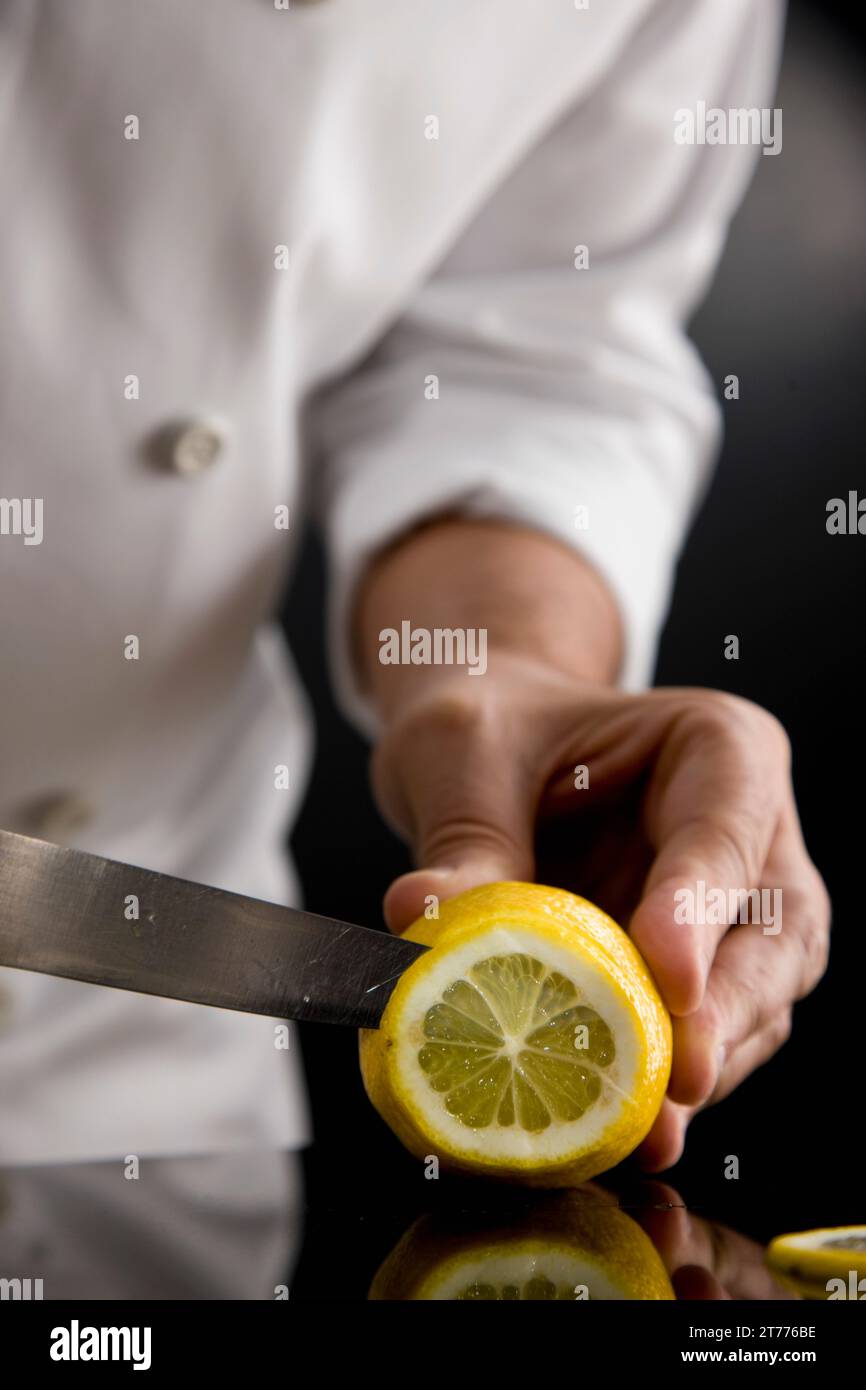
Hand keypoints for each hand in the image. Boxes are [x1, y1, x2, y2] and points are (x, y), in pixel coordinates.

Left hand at [356, 521, 829, 1168]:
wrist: (491, 748)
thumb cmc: (494, 722)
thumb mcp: (464, 751)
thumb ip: (465, 835)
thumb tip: (422, 914)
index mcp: (716, 746)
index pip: (726, 828)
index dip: (701, 906)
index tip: (666, 979)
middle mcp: (750, 830)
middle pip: (771, 931)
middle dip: (724, 1013)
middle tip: (672, 1082)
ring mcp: (734, 909)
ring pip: (756, 997)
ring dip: (704, 1066)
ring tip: (644, 1130)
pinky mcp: (699, 971)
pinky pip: (704, 1033)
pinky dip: (668, 1081)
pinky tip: (623, 1125)